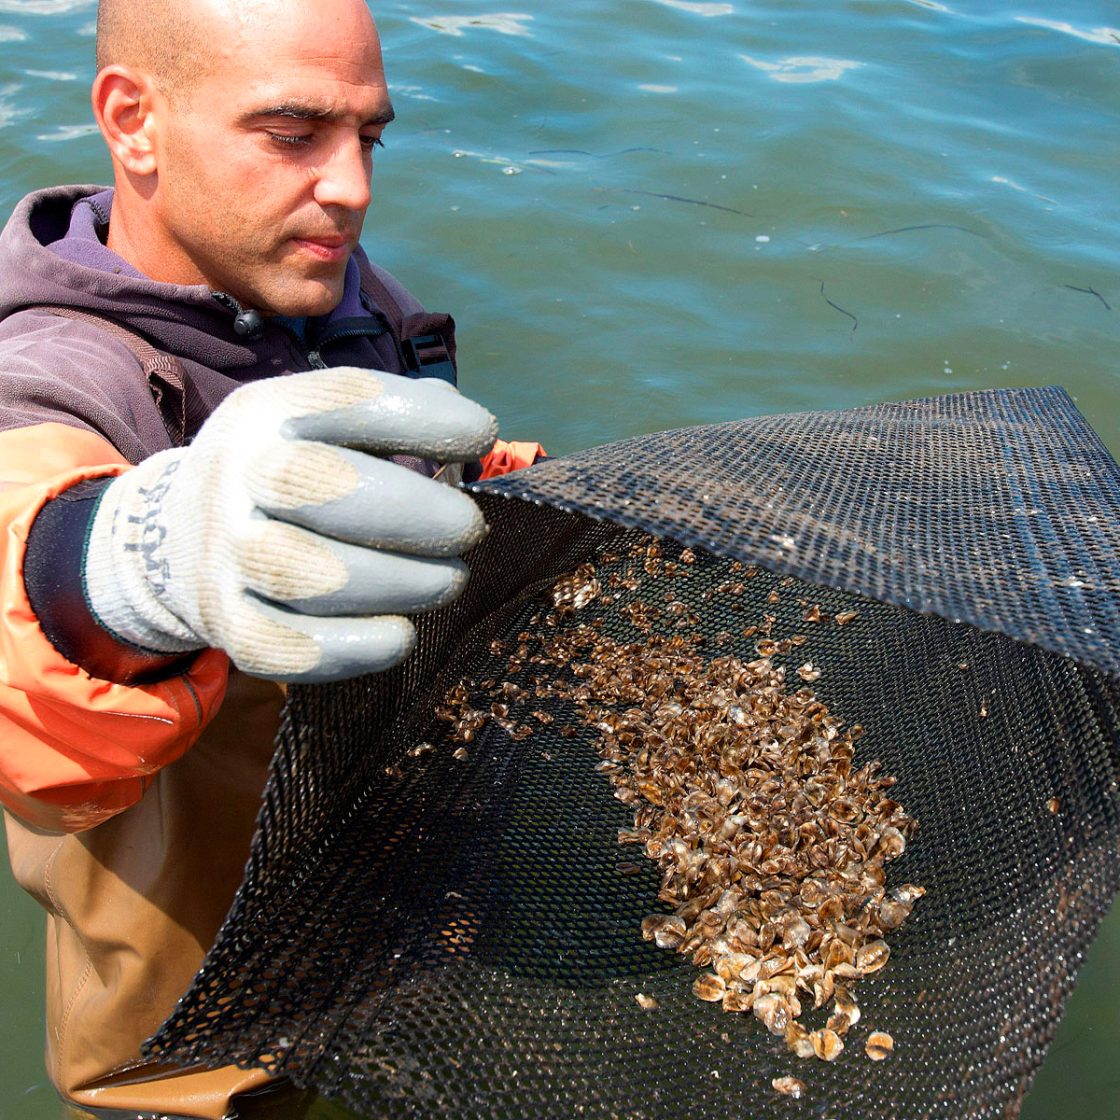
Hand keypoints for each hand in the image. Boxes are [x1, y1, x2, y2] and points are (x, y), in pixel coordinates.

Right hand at [83, 367, 496, 681]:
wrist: (173, 538)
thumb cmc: (286, 475)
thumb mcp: (315, 424)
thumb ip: (390, 421)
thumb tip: (470, 438)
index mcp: (268, 414)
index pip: (350, 399)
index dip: (427, 418)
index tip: (481, 437)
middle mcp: (235, 476)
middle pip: (327, 488)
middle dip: (419, 514)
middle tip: (467, 530)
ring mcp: (224, 554)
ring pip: (316, 578)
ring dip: (403, 583)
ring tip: (445, 581)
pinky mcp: (226, 624)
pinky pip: (291, 647)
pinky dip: (357, 648)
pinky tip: (400, 634)